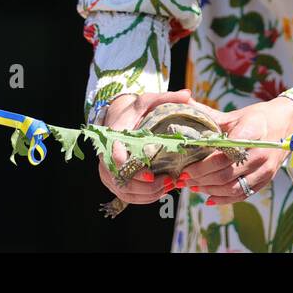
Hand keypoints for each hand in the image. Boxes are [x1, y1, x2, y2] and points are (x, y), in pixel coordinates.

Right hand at [97, 88, 198, 204]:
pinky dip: (145, 198)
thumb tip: (187, 94)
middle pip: (121, 181)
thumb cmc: (135, 109)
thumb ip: (167, 97)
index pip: (114, 158)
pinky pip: (127, 196)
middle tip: (169, 181)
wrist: (117, 118)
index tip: (150, 174)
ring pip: (125, 192)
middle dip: (146, 187)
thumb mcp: (149, 99)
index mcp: (113, 137)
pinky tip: (162, 191)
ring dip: (148, 194)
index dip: (131, 170)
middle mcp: (106, 158)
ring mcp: (108, 172)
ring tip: (170, 186)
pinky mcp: (113, 182)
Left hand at [182, 96, 292, 205]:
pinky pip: (243, 194)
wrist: (287, 124)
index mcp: (251, 132)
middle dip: (201, 178)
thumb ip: (209, 115)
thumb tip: (184, 101)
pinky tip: (208, 197)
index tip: (185, 165)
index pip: (223, 153)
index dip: (202, 163)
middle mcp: (260, 152)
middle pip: (225, 173)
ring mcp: (265, 169)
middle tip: (182, 177)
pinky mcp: (266, 180)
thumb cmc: (257, 118)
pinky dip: (224, 199)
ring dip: (209, 190)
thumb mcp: (235, 115)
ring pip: (232, 187)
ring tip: (192, 186)